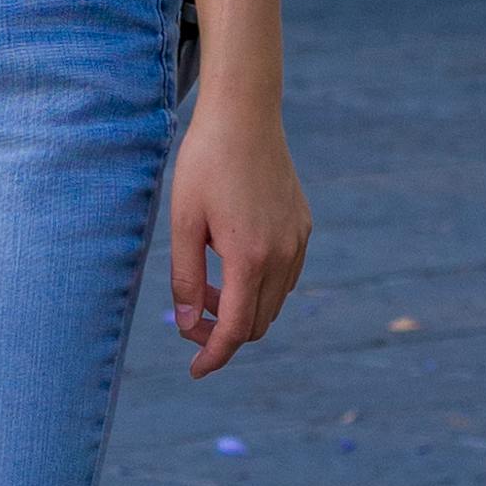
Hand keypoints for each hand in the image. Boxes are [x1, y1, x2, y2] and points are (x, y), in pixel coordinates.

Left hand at [159, 96, 307, 373]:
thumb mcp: (183, 221)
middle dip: (222, 331)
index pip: (234, 330)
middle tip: (190, 314)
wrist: (244, 113)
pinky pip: (285, 276)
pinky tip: (232, 261)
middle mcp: (281, 255)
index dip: (212, 356)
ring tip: (206, 283)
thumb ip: (184, 278)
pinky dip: (259, 286)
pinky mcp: (302, 225)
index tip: (194, 371)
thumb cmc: (205, 163)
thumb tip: (186, 326)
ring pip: (273, 302)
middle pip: (256, 323)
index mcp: (249, 258)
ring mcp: (297, 240)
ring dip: (240, 308)